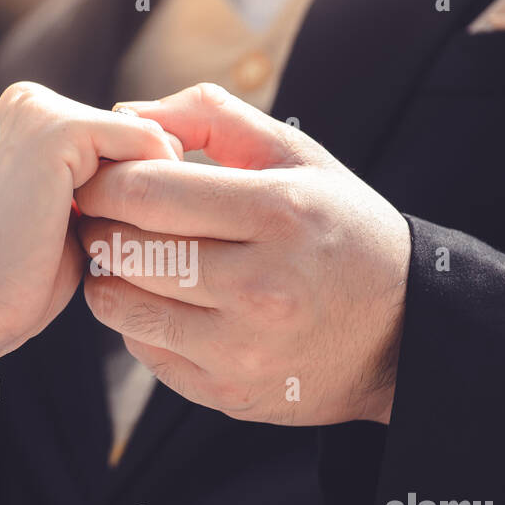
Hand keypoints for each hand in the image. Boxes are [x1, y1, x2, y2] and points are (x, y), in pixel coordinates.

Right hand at [0, 82, 180, 365]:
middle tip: (118, 247)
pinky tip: (116, 235)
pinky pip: (147, 144)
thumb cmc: (12, 282)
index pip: (125, 141)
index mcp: (29, 118)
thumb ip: (104, 190)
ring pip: (150, 141)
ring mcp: (42, 108)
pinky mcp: (58, 128)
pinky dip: (152, 193)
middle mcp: (32, 100)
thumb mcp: (70, 221)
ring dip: (151, 198)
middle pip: (141, 137)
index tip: (126, 239)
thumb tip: (168, 175)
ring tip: (110, 245)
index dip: (142, 194)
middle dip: (150, 192)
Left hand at [75, 83, 410, 424]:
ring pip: (122, 308)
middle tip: (102, 216)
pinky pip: (145, 351)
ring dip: (109, 277)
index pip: (146, 192)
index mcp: (278, 212)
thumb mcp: (299, 157)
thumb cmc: (342, 230)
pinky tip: (165, 302)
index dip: (105, 181)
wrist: (405, 332)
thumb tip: (129, 112)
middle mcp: (260, 286)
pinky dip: (138, 323)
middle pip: (126, 249)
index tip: (102, 178)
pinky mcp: (229, 392)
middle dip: (99, 226)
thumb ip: (214, 116)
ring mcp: (242, 348)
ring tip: (127, 258)